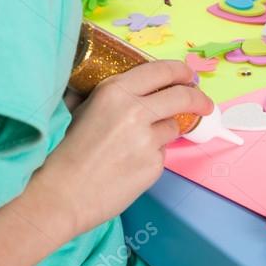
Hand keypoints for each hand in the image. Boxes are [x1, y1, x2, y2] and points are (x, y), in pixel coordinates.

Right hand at [33, 61, 212, 234]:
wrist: (61, 195)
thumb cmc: (64, 153)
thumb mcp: (80, 109)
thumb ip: (106, 95)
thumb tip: (123, 85)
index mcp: (116, 91)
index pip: (163, 71)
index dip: (181, 72)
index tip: (189, 77)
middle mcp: (136, 111)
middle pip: (183, 96)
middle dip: (199, 99)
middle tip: (204, 104)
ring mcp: (148, 140)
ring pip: (172, 127)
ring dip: (164, 132)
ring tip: (135, 146)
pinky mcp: (154, 165)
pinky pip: (161, 155)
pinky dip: (151, 157)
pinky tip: (128, 166)